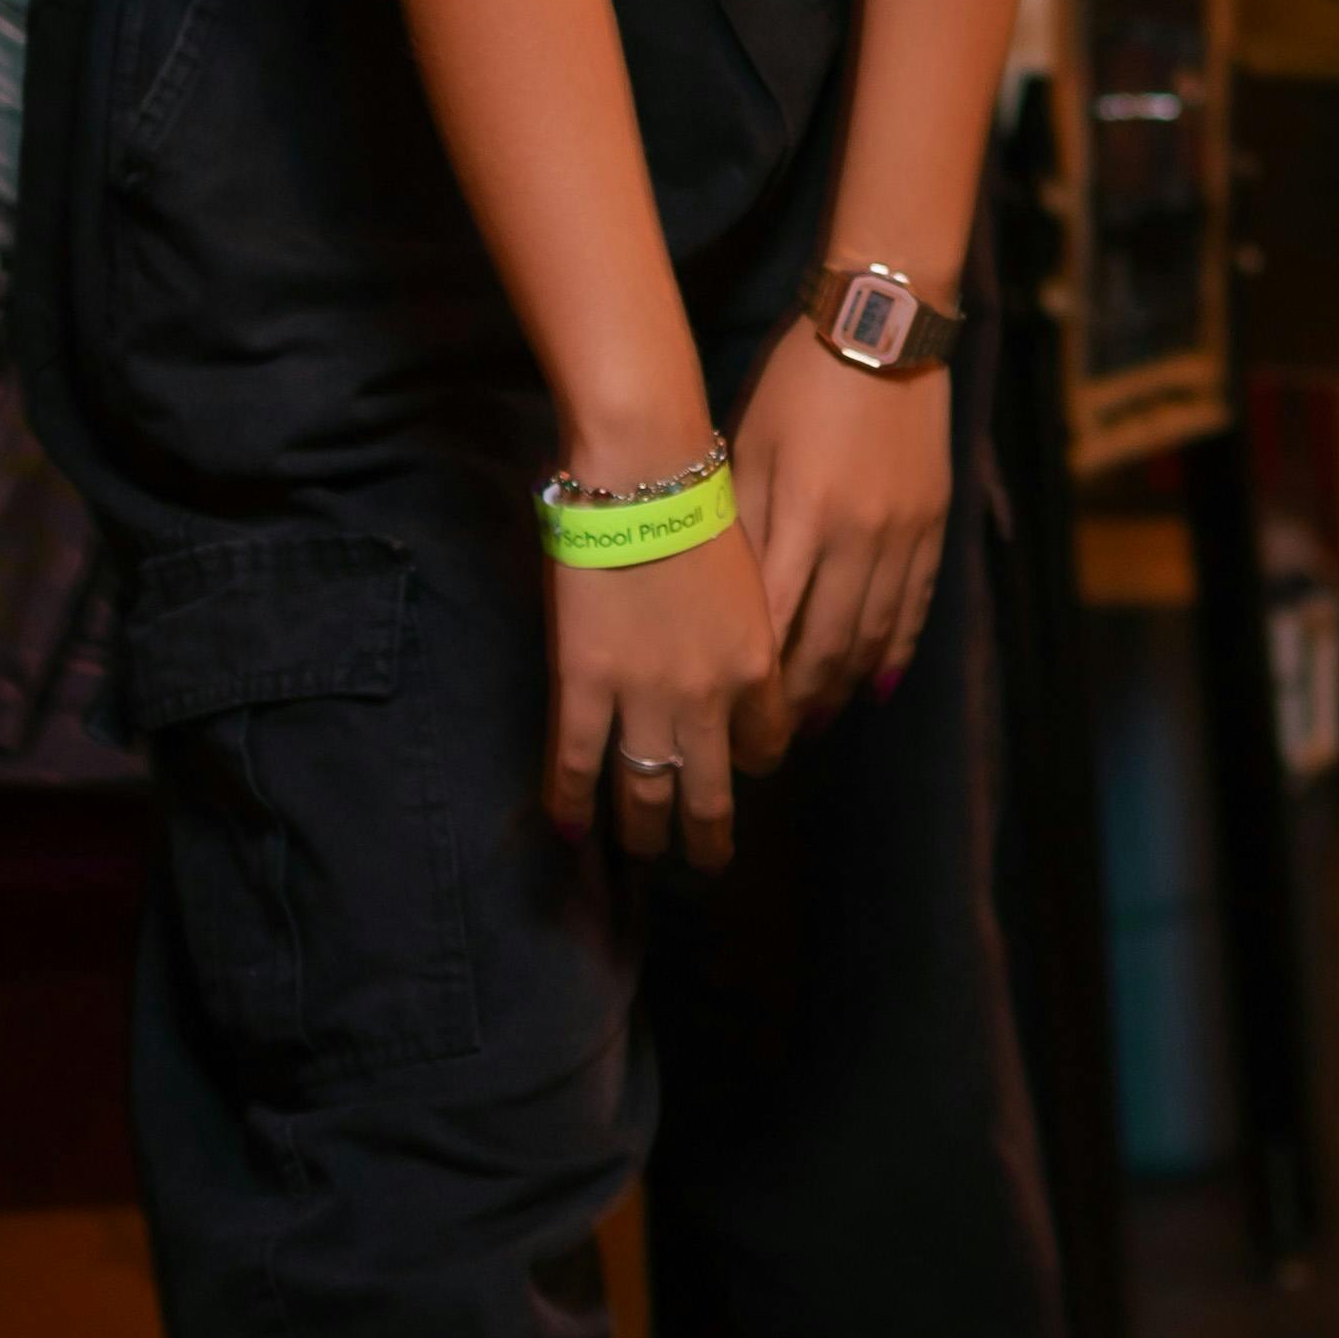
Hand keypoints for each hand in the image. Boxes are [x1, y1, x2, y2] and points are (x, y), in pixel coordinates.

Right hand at [545, 507, 787, 871]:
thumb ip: (747, 629)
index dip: (754, 763)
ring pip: (647, 791)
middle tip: (706, 859)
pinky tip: (572, 827)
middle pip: (711, 790)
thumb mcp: (749, 576)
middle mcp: (709, 698)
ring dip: (646, 831)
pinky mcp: (585, 685)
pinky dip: (573, 800)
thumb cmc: (699, 502)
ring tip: (645, 852)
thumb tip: (736, 653)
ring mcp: (645, 698)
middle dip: (708, 833)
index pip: (766, 745)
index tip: (742, 770)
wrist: (644, 478)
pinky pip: (578, 761)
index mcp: (756, 666)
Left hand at [736, 309, 951, 730]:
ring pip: (874, 634)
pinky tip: (876, 683)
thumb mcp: (748, 446)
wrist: (881, 331)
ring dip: (844, 685)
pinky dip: (894, 650)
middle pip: (828, 643)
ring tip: (818, 720)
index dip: (756, 681)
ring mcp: (903, 533)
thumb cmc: (795, 383)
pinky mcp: (933, 523)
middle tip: (774, 742)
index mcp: (802, 515)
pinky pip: (914, 605)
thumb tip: (721, 604)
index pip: (774, 624)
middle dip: (800, 701)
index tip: (736, 720)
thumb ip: (739, 526)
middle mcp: (858, 536)